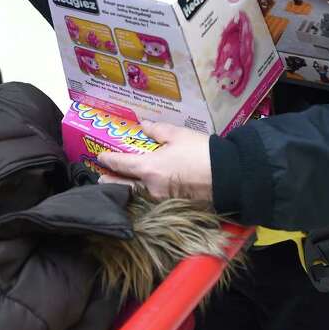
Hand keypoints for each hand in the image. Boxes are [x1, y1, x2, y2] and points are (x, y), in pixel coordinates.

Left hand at [97, 121, 212, 201]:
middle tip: (101, 177)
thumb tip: (143, 125)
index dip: (109, 159)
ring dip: (127, 189)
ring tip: (119, 185)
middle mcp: (151, 186)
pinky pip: (152, 199)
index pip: (122, 164)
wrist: (228, 176)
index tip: (99, 157)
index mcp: (149, 168)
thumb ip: (157, 130)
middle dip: (112, 181)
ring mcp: (163, 199)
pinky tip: (143, 191)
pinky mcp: (175, 204)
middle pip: (125, 185)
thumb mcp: (178, 135)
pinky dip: (143, 194)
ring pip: (138, 194)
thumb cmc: (202, 152)